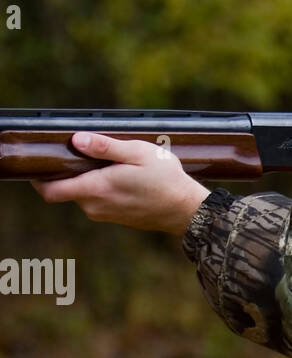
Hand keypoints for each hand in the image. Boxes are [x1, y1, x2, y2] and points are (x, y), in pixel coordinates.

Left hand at [29, 132, 211, 234]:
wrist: (186, 210)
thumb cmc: (165, 179)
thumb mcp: (136, 153)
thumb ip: (104, 146)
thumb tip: (76, 140)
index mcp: (96, 189)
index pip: (50, 191)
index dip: (39, 178)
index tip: (43, 162)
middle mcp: (95, 206)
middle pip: (66, 189)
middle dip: (70, 172)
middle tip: (88, 152)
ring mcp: (105, 215)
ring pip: (83, 194)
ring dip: (89, 179)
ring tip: (113, 164)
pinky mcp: (116, 218)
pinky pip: (99, 201)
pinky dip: (102, 188)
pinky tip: (123, 178)